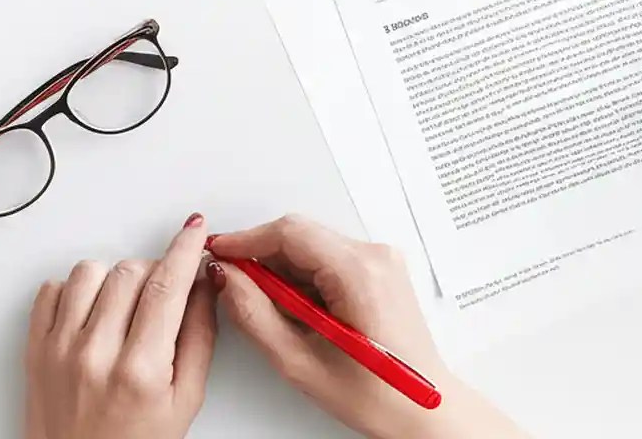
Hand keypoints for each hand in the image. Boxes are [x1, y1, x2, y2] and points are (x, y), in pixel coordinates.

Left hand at [25, 214, 215, 438]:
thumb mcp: (186, 400)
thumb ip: (200, 337)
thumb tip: (204, 285)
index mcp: (141, 370)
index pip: (167, 286)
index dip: (185, 248)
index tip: (195, 228)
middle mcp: (96, 354)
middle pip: (130, 271)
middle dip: (155, 271)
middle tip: (163, 296)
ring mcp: (59, 349)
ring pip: (89, 271)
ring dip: (114, 279)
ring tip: (124, 307)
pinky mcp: (34, 349)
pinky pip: (52, 290)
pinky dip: (75, 291)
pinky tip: (92, 314)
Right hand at [208, 215, 527, 438]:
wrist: (422, 410)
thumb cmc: (377, 395)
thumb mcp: (299, 361)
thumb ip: (254, 314)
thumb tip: (227, 278)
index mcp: (360, 273)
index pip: (289, 232)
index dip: (245, 240)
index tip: (219, 253)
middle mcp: (376, 257)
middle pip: (301, 235)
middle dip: (262, 257)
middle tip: (236, 286)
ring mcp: (382, 261)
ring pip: (313, 247)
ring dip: (284, 271)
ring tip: (276, 313)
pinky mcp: (381, 271)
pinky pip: (330, 259)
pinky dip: (305, 278)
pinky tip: (301, 312)